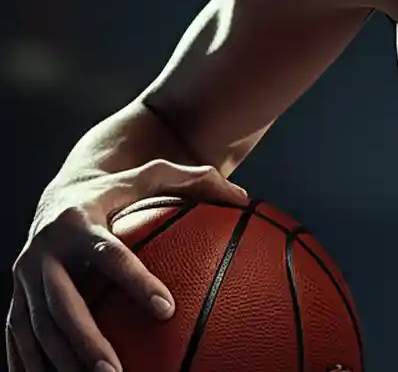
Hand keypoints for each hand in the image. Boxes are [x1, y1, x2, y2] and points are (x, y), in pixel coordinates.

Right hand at [6, 160, 247, 371]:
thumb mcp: (151, 176)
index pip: (111, 255)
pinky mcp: (15, 298)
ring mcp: (24, 279)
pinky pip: (18, 338)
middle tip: (117, 371)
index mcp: (79, 222)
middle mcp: (44, 253)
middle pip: (63, 304)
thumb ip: (196, 182)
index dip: (137, 282)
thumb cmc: (117, 192)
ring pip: (38, 329)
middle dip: (87, 341)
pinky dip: (32, 364)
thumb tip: (244, 197)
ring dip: (62, 361)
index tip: (168, 309)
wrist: (57, 196)